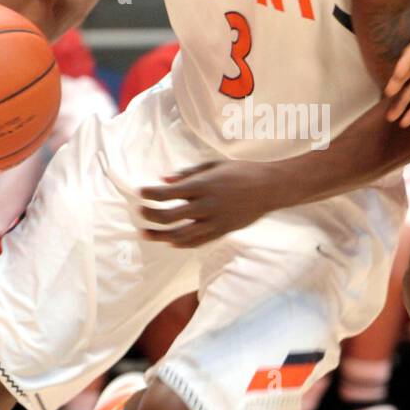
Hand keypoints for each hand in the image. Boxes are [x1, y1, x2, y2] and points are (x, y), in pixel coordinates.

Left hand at [137, 160, 281, 246]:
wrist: (269, 188)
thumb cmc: (241, 171)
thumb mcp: (214, 165)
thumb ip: (188, 174)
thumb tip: (163, 179)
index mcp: (204, 185)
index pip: (169, 193)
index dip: (151, 194)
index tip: (140, 192)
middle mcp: (207, 205)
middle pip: (170, 217)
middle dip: (150, 215)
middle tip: (139, 212)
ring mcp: (215, 221)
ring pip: (181, 235)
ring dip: (160, 236)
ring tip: (146, 234)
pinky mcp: (222, 232)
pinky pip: (197, 242)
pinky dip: (181, 244)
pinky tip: (170, 242)